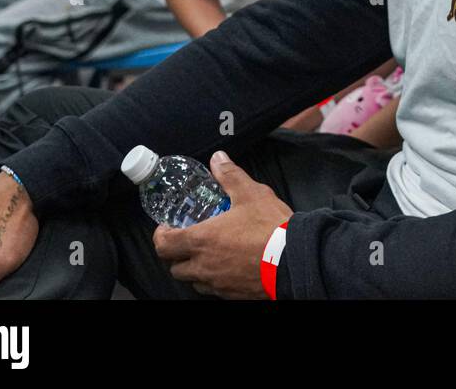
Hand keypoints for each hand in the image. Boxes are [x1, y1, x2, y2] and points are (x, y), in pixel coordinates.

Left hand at [153, 151, 292, 298]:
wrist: (294, 260)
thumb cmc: (270, 228)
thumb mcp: (251, 194)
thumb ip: (230, 176)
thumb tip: (218, 159)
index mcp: (202, 240)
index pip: (164, 245)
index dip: (161, 236)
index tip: (168, 228)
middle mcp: (204, 266)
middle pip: (174, 268)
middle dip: (177, 255)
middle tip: (188, 241)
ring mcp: (217, 283)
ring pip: (193, 281)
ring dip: (194, 269)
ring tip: (208, 255)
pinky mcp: (232, 295)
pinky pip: (214, 290)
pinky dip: (214, 279)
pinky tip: (228, 267)